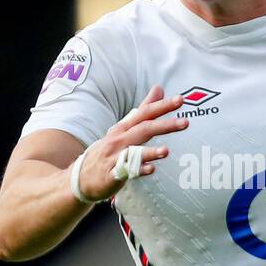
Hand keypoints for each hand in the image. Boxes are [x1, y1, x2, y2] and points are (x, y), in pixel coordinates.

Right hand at [75, 85, 189, 200]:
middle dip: (164, 125)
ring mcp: (114, 157)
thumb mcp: (123, 128)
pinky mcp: (112, 175)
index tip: (180, 100)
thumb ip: (143, 109)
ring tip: (166, 151)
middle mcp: (119, 140)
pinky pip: (126, 172)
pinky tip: (151, 170)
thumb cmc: (108, 151)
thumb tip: (159, 88)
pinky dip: (139, 170)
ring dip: (150, 151)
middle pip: (143, 130)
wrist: (80, 177)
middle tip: (185, 122)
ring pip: (134, 152)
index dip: (162, 106)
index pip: (144, 113)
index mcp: (124, 128)